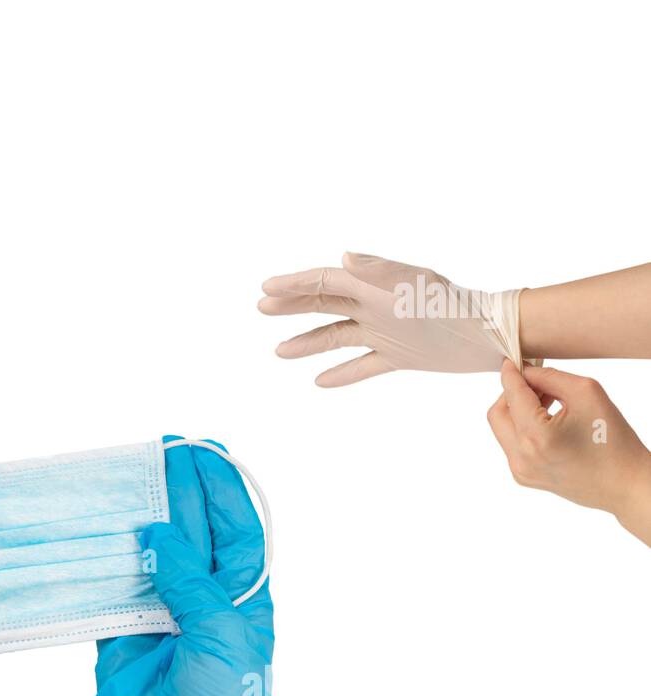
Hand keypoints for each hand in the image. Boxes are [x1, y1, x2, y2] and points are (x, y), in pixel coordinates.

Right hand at [94, 438, 297, 695]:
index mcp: (243, 592)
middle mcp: (202, 596)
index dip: (217, 485)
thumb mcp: (220, 627)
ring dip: (134, 521)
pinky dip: (99, 562)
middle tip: (154, 452)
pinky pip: (108, 588)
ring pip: (146, 554)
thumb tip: (157, 534)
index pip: (234, 525)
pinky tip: (89, 532)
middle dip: (174, 491)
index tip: (198, 450)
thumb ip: (189, 576)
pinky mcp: (122, 635)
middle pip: (188, 530)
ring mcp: (161, 613)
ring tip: (119, 481)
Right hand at [259, 252, 523, 385]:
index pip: (324, 283)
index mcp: (374, 286)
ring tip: (280, 351)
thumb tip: (343, 258)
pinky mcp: (399, 356)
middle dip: (292, 306)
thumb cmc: (454, 306)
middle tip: (263, 307)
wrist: (488, 333)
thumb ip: (380, 271)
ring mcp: (384, 332)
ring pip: (336, 338)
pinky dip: (342, 373)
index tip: (266, 288)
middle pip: (324, 305)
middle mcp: (374, 307)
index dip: (294, 285)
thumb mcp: (415, 286)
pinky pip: (363, 365)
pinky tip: (320, 382)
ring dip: (308, 343)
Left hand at [489, 361, 650, 544]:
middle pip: (497, 413)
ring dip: (518, 411)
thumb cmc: (613, 438)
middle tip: (537, 383)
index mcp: (537, 436)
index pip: (512, 394)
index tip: (511, 361)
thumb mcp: (587, 394)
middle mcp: (522, 456)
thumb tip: (526, 372)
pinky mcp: (524, 477)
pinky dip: (523, 429)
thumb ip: (550, 377)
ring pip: (503, 429)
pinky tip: (548, 423)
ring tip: (547, 402)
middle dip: (512, 393)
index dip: (510, 374)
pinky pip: (512, 445)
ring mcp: (520, 470)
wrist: (625, 483)